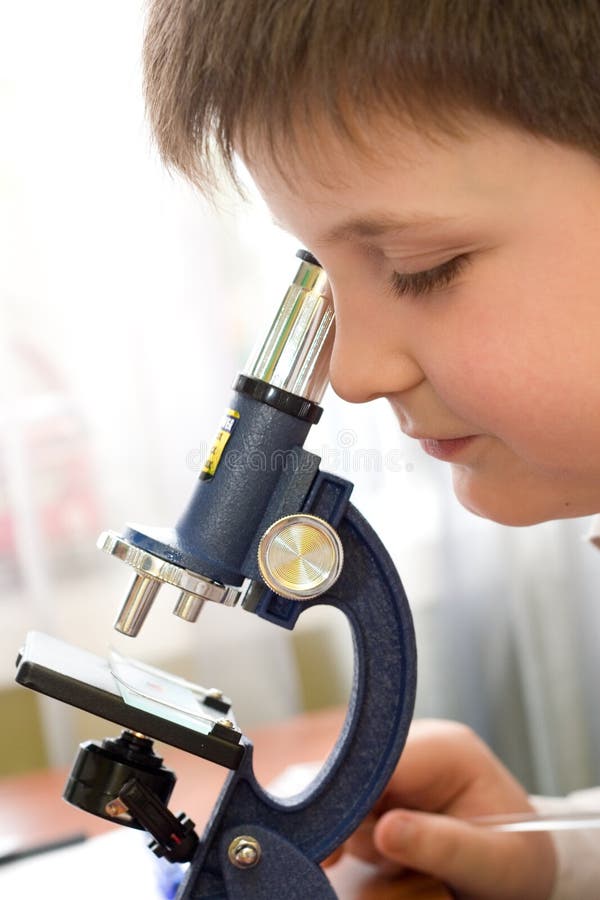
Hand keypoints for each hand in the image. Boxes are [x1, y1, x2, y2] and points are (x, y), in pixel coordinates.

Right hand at [324, 719, 555, 899]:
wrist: (529, 866)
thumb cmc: (518, 861)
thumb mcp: (492, 863)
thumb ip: (441, 846)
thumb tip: (384, 830)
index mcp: (448, 749)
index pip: (381, 757)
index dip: (347, 793)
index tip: (328, 841)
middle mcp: (420, 746)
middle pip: (355, 769)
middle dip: (348, 818)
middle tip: (347, 860)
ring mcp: (404, 764)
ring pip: (349, 789)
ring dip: (356, 832)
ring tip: (396, 866)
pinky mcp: (393, 784)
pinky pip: (356, 804)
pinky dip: (360, 835)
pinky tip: (387, 857)